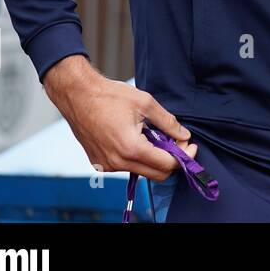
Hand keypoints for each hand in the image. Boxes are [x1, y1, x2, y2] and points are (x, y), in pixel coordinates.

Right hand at [42, 55, 196, 181]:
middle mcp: (118, 162)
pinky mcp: (100, 163)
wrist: (78, 96)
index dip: (184, 156)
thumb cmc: (110, 96)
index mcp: (131, 148)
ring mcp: (107, 165)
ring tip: (156, 136)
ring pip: (142, 171)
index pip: (167, 164)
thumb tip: (184, 135)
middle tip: (178, 142)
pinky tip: (139, 138)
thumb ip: (168, 122)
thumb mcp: (146, 103)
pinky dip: (138, 157)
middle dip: (172, 161)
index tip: (191, 145)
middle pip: (157, 174)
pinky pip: (126, 167)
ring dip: (154, 158)